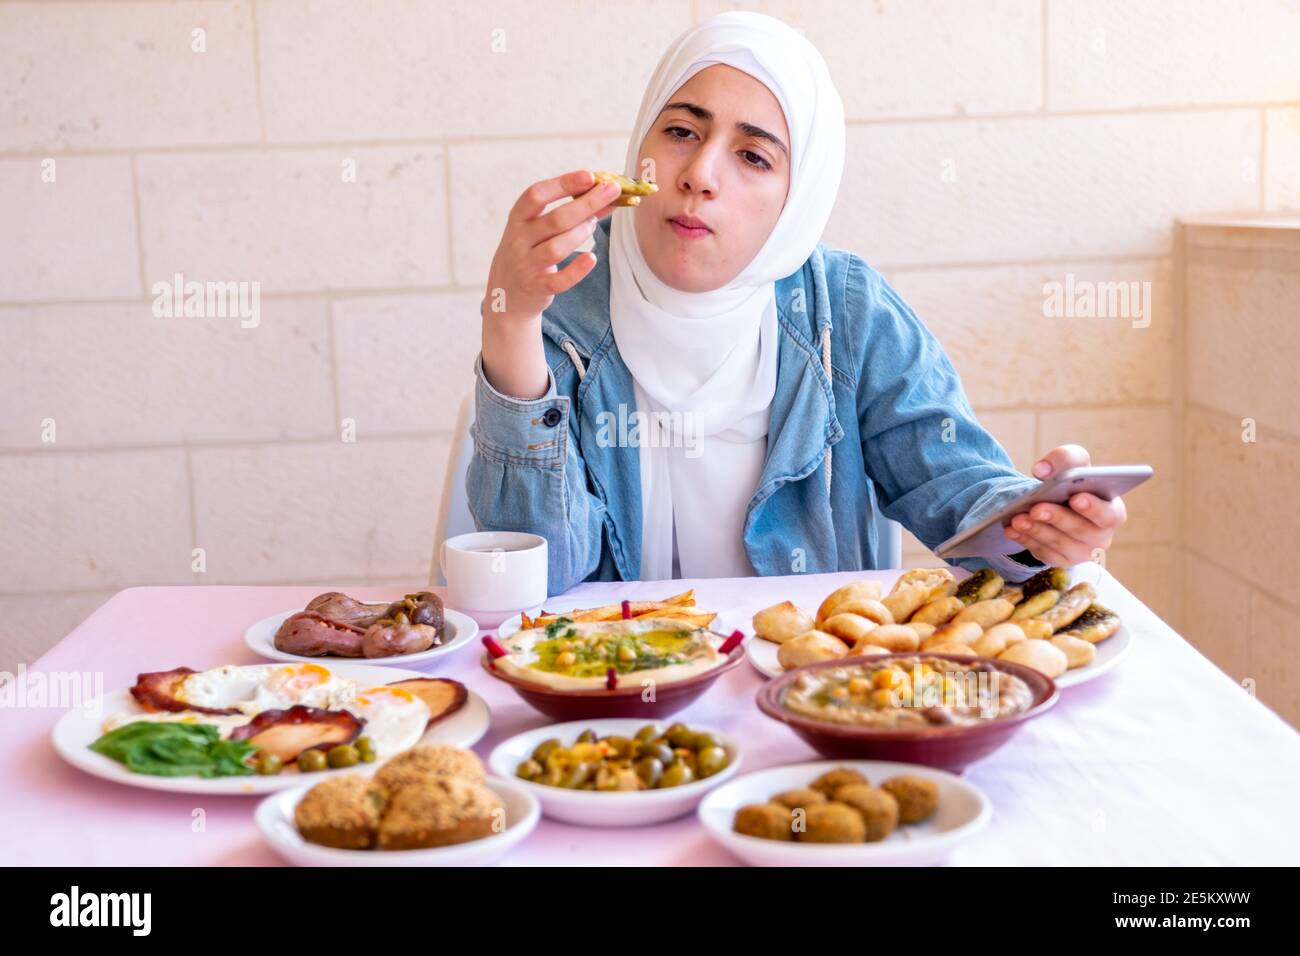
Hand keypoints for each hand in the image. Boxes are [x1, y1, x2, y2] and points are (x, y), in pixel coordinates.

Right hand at [483, 169, 624, 325]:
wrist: (506, 293)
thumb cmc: (529, 250)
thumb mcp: (538, 228)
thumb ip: (569, 212)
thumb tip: (607, 194)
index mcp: (518, 218)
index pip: (536, 195)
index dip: (563, 184)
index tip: (589, 176)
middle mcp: (518, 240)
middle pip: (555, 220)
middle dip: (586, 204)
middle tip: (612, 192)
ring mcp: (526, 265)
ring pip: (556, 248)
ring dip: (580, 233)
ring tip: (594, 223)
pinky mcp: (536, 287)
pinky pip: (559, 280)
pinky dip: (577, 270)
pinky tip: (592, 258)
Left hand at [1003, 444, 1126, 565]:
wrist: (1055, 501)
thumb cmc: (1071, 482)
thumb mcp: (1072, 464)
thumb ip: (1064, 459)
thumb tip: (1042, 469)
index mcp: (1111, 511)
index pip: (1110, 515)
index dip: (1094, 508)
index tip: (1076, 498)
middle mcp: (1100, 536)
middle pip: (1081, 531)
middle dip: (1056, 518)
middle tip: (1036, 508)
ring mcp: (1081, 551)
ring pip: (1059, 544)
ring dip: (1036, 530)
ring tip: (1017, 519)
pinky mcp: (1060, 559)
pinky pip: (1043, 553)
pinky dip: (1025, 540)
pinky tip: (1011, 529)